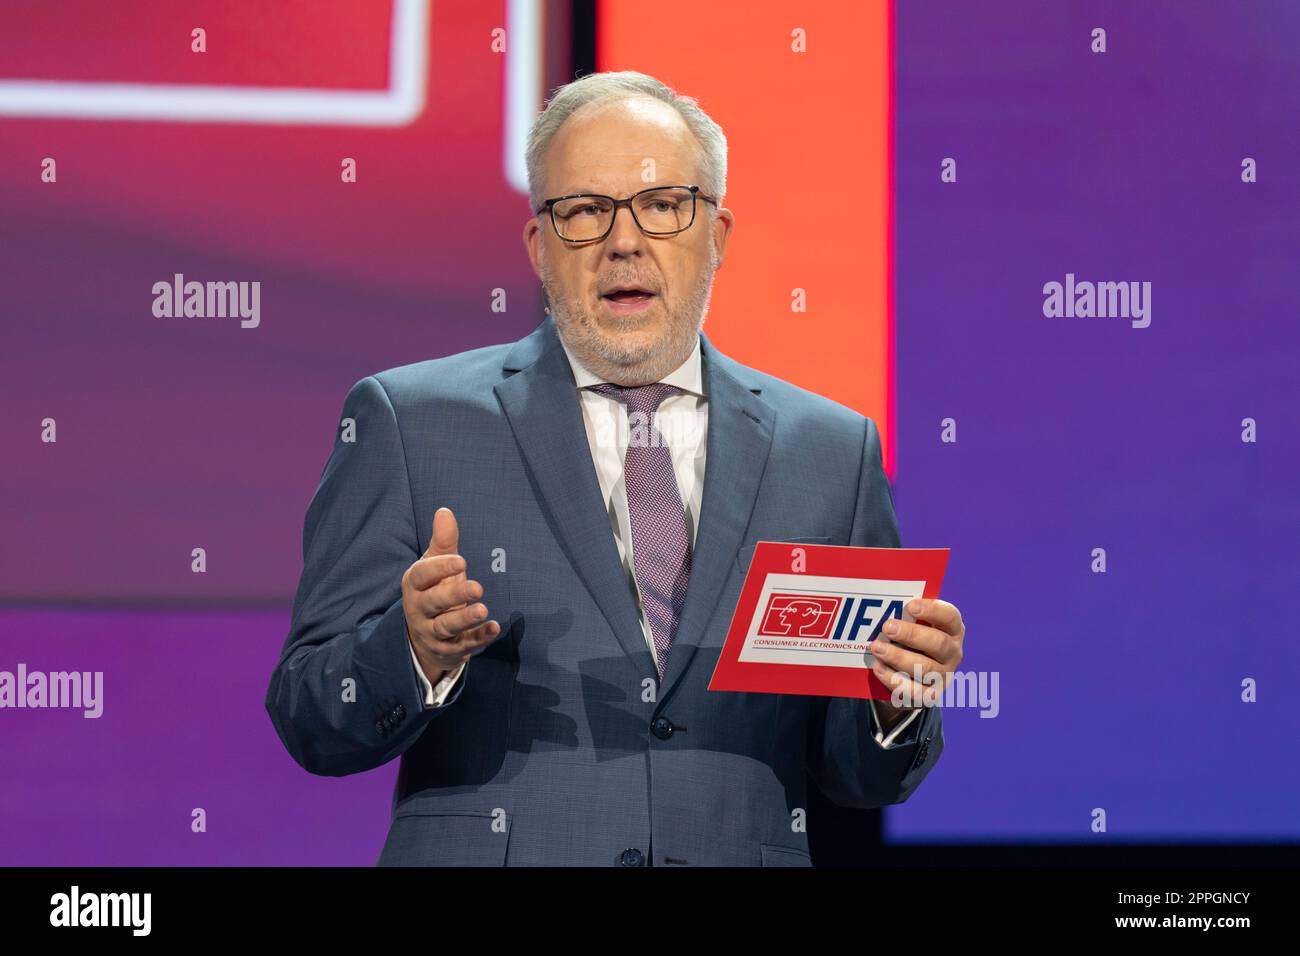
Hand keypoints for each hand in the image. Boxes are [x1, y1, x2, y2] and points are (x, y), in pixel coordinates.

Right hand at [402, 507, 501, 685]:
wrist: (424, 635)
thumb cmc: (434, 589)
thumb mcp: (435, 564)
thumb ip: (443, 541)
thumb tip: (445, 511)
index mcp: (414, 585)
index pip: (422, 576)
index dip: (440, 568)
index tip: (461, 561)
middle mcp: (419, 609)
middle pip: (433, 603)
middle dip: (453, 595)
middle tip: (477, 587)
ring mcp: (432, 632)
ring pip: (446, 627)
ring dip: (465, 620)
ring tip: (483, 610)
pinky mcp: (447, 650)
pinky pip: (463, 646)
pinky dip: (479, 638)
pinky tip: (494, 628)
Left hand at [870, 597, 964, 721]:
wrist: (910, 677)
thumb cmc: (910, 640)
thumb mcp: (913, 626)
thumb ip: (905, 616)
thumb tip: (882, 603)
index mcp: (952, 630)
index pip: (950, 617)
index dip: (933, 610)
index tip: (910, 606)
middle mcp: (953, 653)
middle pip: (938, 643)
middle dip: (911, 634)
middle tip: (887, 627)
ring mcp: (944, 676)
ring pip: (926, 668)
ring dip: (898, 657)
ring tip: (877, 647)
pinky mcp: (930, 695)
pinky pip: (914, 691)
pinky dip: (893, 679)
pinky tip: (877, 667)